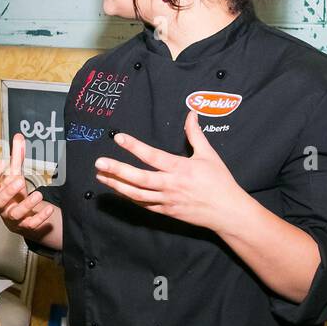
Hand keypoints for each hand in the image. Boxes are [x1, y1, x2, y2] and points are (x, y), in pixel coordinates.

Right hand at [0, 133, 56, 236]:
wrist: (22, 218)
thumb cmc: (14, 194)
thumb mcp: (15, 175)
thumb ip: (16, 157)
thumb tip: (18, 136)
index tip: (1, 163)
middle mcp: (2, 205)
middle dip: (9, 191)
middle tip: (20, 180)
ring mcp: (13, 217)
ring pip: (15, 214)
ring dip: (27, 204)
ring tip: (39, 194)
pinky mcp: (25, 226)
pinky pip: (31, 224)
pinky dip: (40, 217)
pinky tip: (49, 209)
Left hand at [94, 110, 245, 234]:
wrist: (227, 212)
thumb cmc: (219, 182)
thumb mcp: (208, 155)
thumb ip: (195, 134)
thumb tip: (191, 113)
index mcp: (181, 168)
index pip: (152, 155)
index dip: (134, 146)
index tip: (119, 138)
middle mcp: (171, 185)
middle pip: (139, 178)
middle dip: (117, 170)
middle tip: (99, 163)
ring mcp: (167, 200)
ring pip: (137, 194)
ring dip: (117, 185)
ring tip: (101, 177)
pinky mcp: (166, 212)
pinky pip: (143, 204)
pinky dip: (129, 197)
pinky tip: (118, 190)